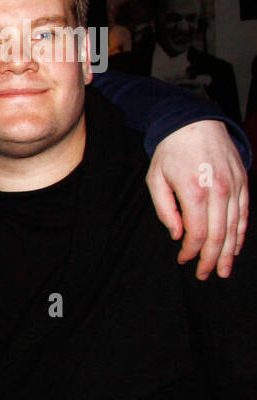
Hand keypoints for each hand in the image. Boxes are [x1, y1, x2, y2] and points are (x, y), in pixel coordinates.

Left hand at [146, 119, 247, 278]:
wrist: (196, 123)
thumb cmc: (171, 152)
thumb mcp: (155, 179)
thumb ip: (165, 210)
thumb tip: (178, 235)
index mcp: (194, 191)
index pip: (196, 233)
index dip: (191, 252)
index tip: (183, 260)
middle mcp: (219, 191)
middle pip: (218, 235)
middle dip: (211, 259)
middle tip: (205, 275)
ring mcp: (235, 187)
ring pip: (235, 228)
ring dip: (229, 253)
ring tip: (222, 270)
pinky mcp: (243, 183)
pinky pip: (244, 214)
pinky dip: (240, 234)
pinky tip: (235, 248)